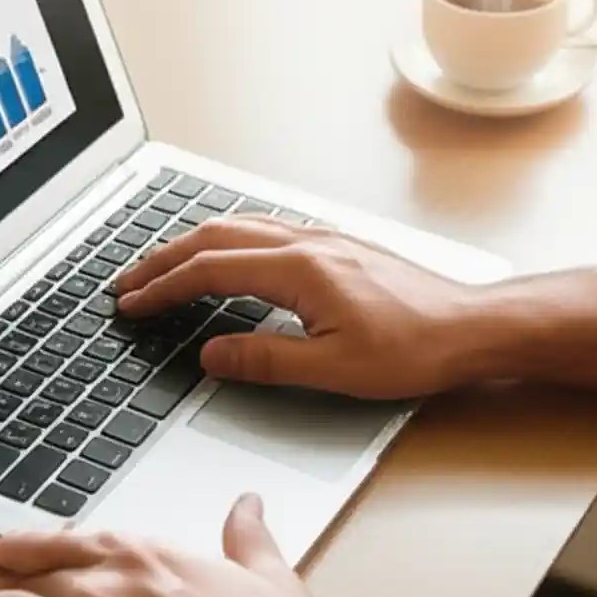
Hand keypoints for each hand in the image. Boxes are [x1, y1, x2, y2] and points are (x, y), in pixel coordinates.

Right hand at [115, 216, 478, 398]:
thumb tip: (212, 355)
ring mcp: (320, 238)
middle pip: (212, 239)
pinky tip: (222, 251)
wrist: (470, 326)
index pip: (208, 272)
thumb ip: (265, 360)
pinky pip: (262, 228)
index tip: (132, 304)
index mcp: (299, 270)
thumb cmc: (413, 348)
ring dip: (190, 244)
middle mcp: (305, 243)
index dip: (163, 289)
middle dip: (161, 260)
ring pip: (236, 227)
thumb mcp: (334, 370)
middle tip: (127, 282)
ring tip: (160, 265)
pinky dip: (224, 238)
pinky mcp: (333, 244)